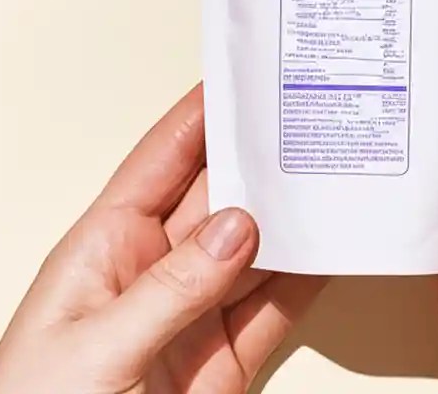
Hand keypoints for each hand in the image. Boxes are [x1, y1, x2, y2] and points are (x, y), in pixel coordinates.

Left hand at [0, 85, 326, 393]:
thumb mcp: (94, 348)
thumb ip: (171, 289)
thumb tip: (240, 227)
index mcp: (105, 245)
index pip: (161, 162)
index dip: (201, 116)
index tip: (246, 74)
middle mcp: (153, 270)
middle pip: (220, 199)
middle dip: (264, 159)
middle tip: (317, 118)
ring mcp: (193, 316)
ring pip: (257, 251)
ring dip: (296, 216)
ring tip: (343, 173)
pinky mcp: (225, 363)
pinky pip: (275, 309)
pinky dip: (309, 278)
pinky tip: (337, 245)